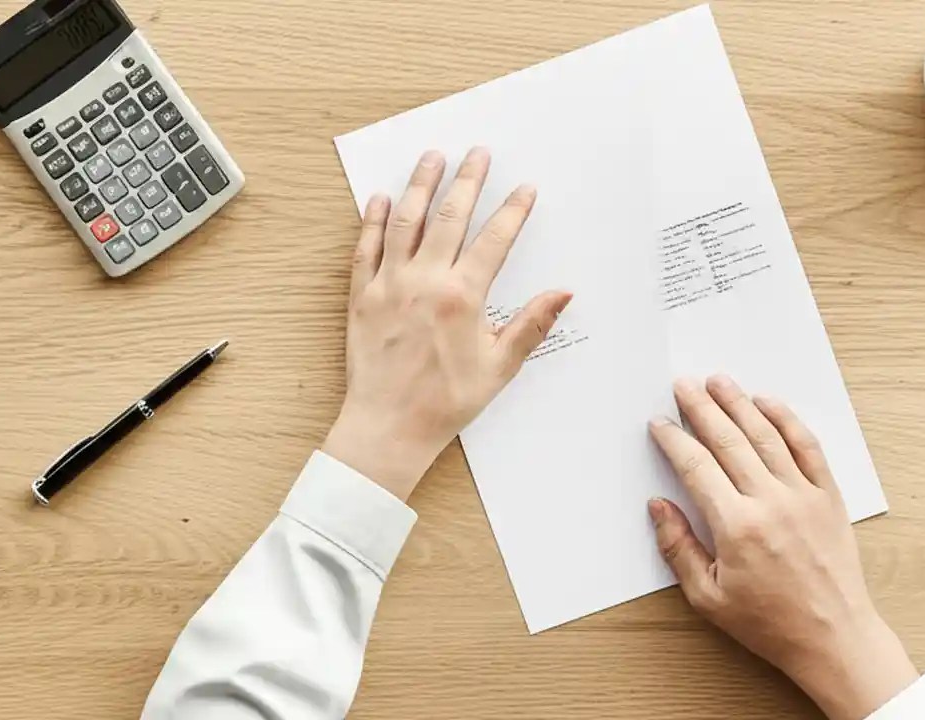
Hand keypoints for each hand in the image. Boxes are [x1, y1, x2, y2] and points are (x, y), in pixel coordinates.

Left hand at [323, 148, 571, 501]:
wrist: (388, 427)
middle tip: (478, 153)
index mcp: (463, 297)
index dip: (513, 210)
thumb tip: (563, 294)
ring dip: (421, 185)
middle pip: (450, 216)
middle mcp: (425, 281)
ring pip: (407, 221)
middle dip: (468, 180)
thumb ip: (531, 325)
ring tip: (432, 157)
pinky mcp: (361, 296)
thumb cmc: (445, 402)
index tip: (524, 189)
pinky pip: (366, 247)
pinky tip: (380, 198)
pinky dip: (372, 219)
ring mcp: (389, 285)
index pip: (494, 240)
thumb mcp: (499, 367)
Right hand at [648, 375, 917, 719]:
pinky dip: (788, 420)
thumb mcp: (708, 597)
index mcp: (737, 527)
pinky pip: (807, 447)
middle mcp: (771, 502)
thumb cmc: (770, 623)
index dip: (674, 440)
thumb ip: (678, 547)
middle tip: (683, 386)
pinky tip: (768, 403)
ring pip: (766, 435)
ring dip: (740, 403)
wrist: (833, 637)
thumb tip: (658, 506)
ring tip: (719, 382)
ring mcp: (803, 496)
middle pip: (729, 441)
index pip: (697, 467)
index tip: (660, 424)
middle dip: (702, 408)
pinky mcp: (828, 497)